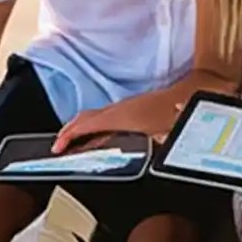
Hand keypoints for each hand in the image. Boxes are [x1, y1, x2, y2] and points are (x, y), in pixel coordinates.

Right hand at [52, 95, 173, 153]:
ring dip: (80, 128)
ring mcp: (123, 107)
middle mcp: (118, 109)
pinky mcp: (130, 108)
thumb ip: (152, 144)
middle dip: (68, 131)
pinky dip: (93, 125)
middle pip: (85, 118)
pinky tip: (96, 137)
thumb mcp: (162, 134)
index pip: (86, 124)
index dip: (69, 135)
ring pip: (94, 116)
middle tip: (58, 147)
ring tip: (71, 143)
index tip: (57, 147)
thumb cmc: (172, 114)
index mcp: (121, 116)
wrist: (185, 94)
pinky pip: (103, 116)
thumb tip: (150, 148)